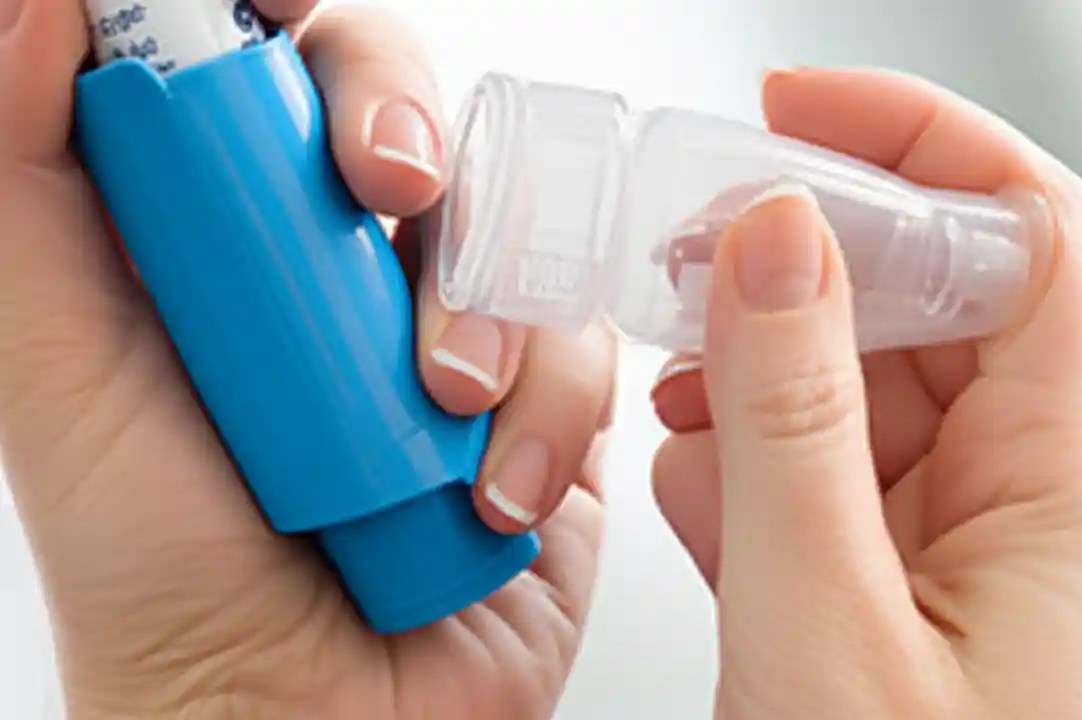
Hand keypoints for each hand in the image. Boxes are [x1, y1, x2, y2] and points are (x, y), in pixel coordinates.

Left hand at [0, 2, 613, 717]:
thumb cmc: (167, 573)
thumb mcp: (55, 374)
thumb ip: (26, 187)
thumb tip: (36, 10)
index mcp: (221, 233)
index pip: (265, 67)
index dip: (289, 23)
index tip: (281, 24)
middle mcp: (340, 266)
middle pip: (403, 108)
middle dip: (406, 124)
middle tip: (391, 189)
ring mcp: (449, 326)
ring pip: (511, 216)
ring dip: (482, 306)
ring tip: (443, 413)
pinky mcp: (541, 397)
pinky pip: (581, 336)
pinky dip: (549, 407)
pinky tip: (492, 491)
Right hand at [650, 69, 1081, 717]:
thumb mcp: (826, 629)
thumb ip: (795, 423)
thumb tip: (772, 239)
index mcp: (1071, 483)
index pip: (1022, 231)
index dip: (911, 144)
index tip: (788, 115)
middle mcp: (1049, 498)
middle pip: (942, 298)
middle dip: (807, 263)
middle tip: (685, 262)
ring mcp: (987, 547)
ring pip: (884, 388)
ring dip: (772, 370)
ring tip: (676, 392)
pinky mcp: (930, 594)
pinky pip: (855, 477)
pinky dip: (770, 459)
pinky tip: (702, 485)